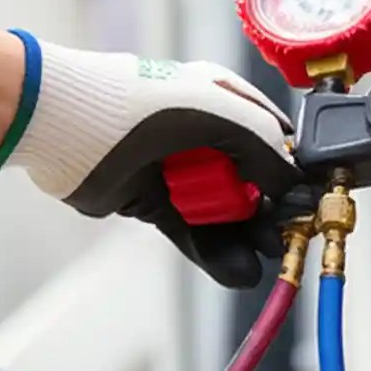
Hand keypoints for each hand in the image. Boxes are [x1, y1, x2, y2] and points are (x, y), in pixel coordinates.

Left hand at [0, 31, 302, 288]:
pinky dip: (214, 252)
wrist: (64, 124)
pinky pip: (191, 230)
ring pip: (222, 211)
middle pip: (250, 182)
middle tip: (286, 240)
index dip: (290, 174)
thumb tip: (294, 184)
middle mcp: (204, 134)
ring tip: (265, 261)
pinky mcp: (152, 200)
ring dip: (244, 238)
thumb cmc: (143, 105)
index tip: (306, 205)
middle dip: (270, 213)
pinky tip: (237, 270)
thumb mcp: (221, 116)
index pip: (272, 142)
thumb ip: (265, 149)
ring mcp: (178, 169)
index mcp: (224, 101)